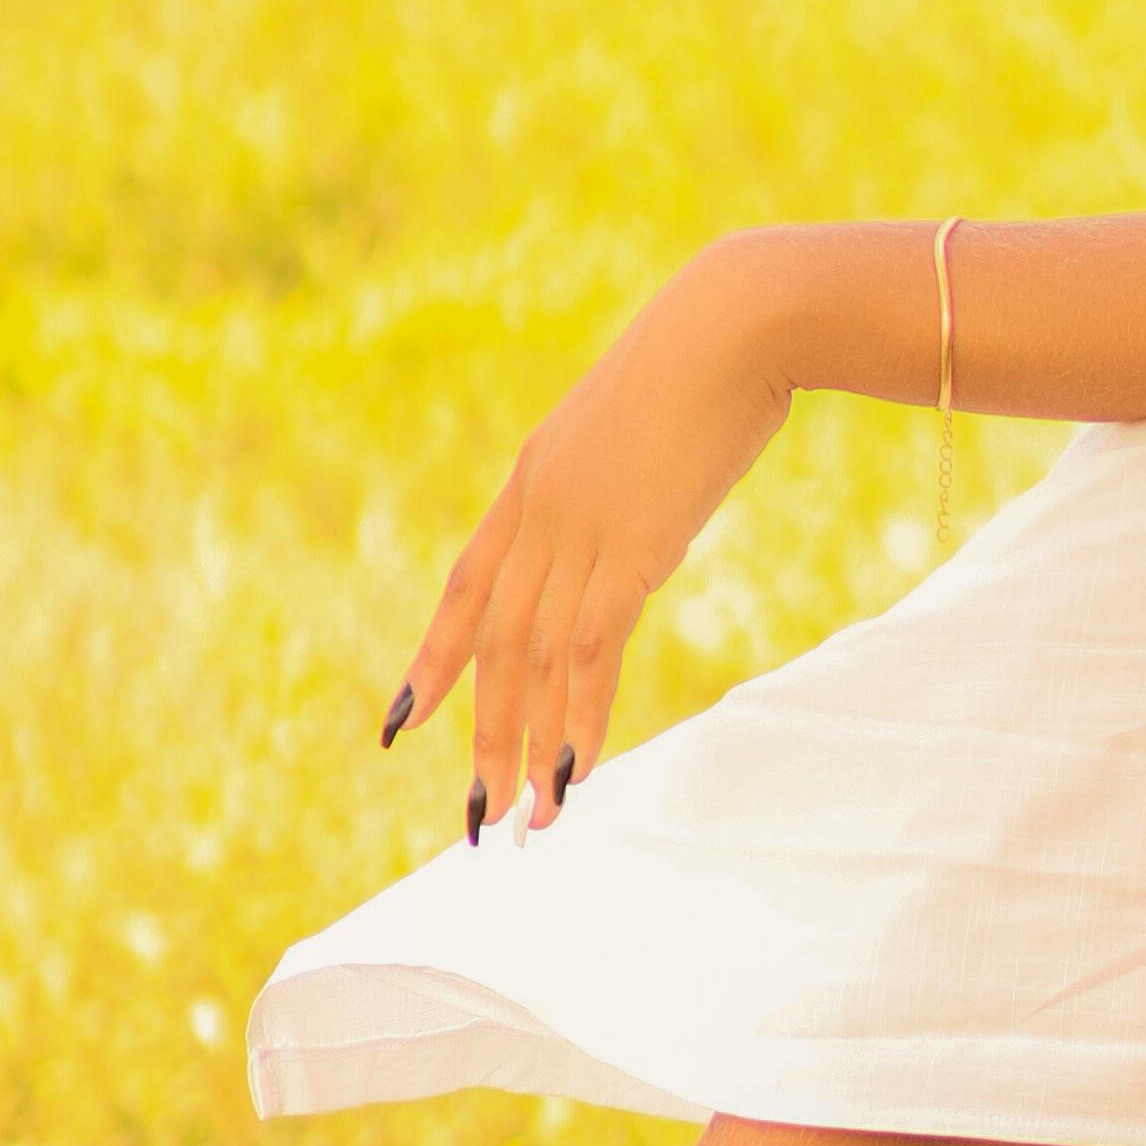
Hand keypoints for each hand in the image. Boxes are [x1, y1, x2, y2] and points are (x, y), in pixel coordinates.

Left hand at [393, 251, 789, 828]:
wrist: (740, 323)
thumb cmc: (709, 365)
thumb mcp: (638, 432)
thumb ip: (616, 488)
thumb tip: (629, 538)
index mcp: (531, 482)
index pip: (465, 588)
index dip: (433, 660)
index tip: (404, 720)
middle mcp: (539, 511)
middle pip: (493, 643)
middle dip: (482, 736)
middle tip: (474, 819)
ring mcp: (580, 528)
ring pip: (534, 659)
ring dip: (529, 746)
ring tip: (526, 822)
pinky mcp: (633, 546)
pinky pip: (590, 648)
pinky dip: (579, 714)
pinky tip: (575, 768)